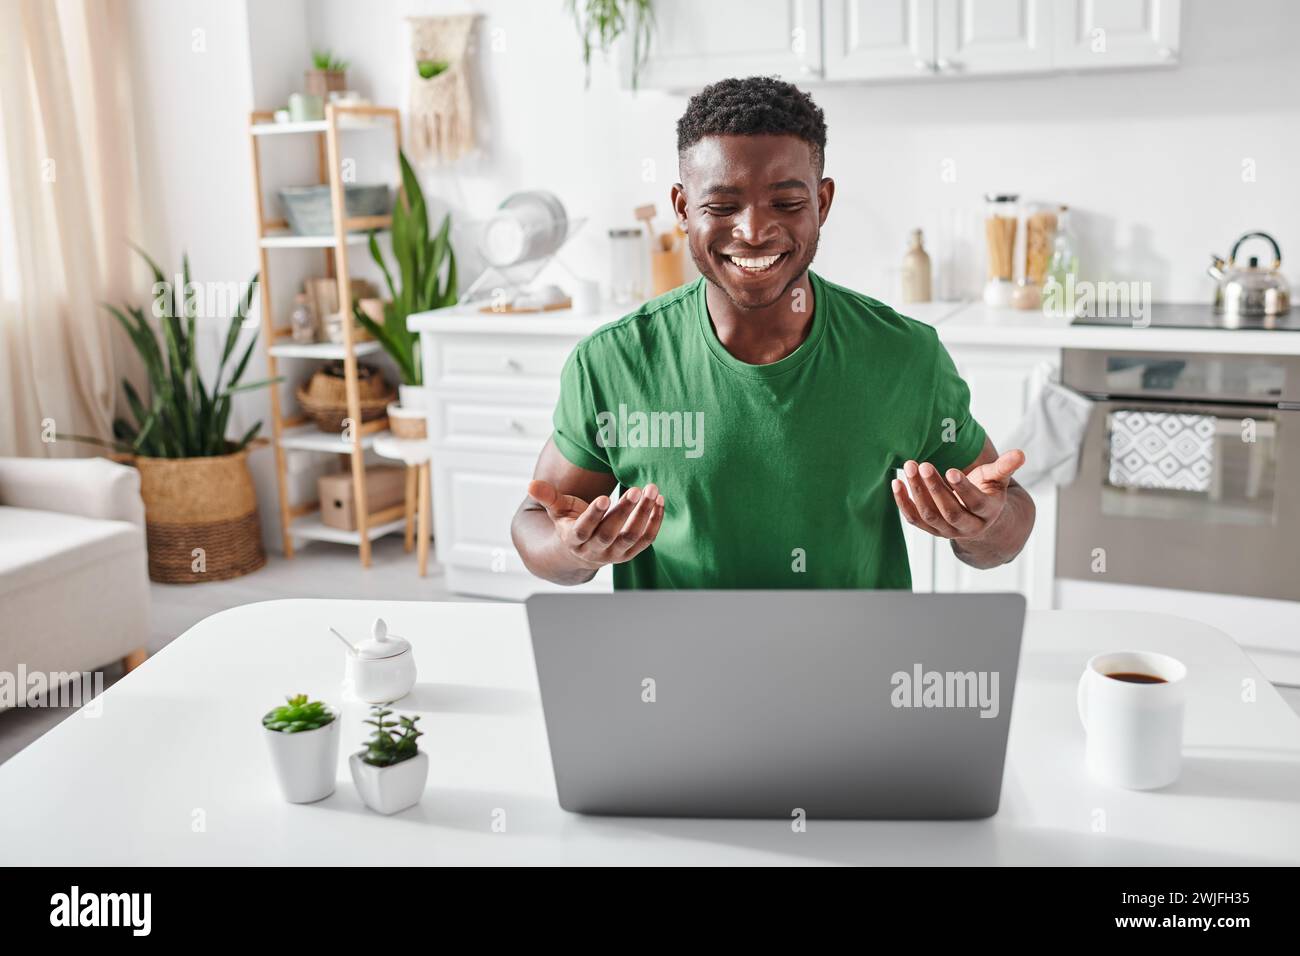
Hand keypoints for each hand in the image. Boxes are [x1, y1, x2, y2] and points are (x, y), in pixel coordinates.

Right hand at [527, 479, 664, 569]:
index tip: (604, 497)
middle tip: (636, 490)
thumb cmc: (569, 523)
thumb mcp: (557, 510)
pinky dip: (655, 522)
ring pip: (631, 537)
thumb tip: (530, 484)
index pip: (584, 529)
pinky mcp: (630, 553)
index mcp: (574, 539)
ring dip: (644, 515)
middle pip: (611, 533)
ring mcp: (614, 554)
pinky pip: (646, 540)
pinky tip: (659, 501)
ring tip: (652, 491)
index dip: (594, 515)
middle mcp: (594, 550)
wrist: (579, 552)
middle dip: (624, 511)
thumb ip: (547, 497)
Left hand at [891, 449, 1025, 540]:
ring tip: (909, 467)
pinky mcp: (931, 530)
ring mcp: (947, 531)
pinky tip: (896, 482)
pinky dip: (903, 502)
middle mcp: (968, 526)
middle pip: (949, 512)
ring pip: (930, 515)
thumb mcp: (997, 479)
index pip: (975, 503)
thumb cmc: (986, 490)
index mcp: (987, 512)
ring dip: (917, 491)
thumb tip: (1021, 453)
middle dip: (935, 488)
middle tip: (922, 464)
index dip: (963, 488)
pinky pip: (914, 519)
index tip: (951, 470)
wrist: (977, 517)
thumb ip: (1005, 467)